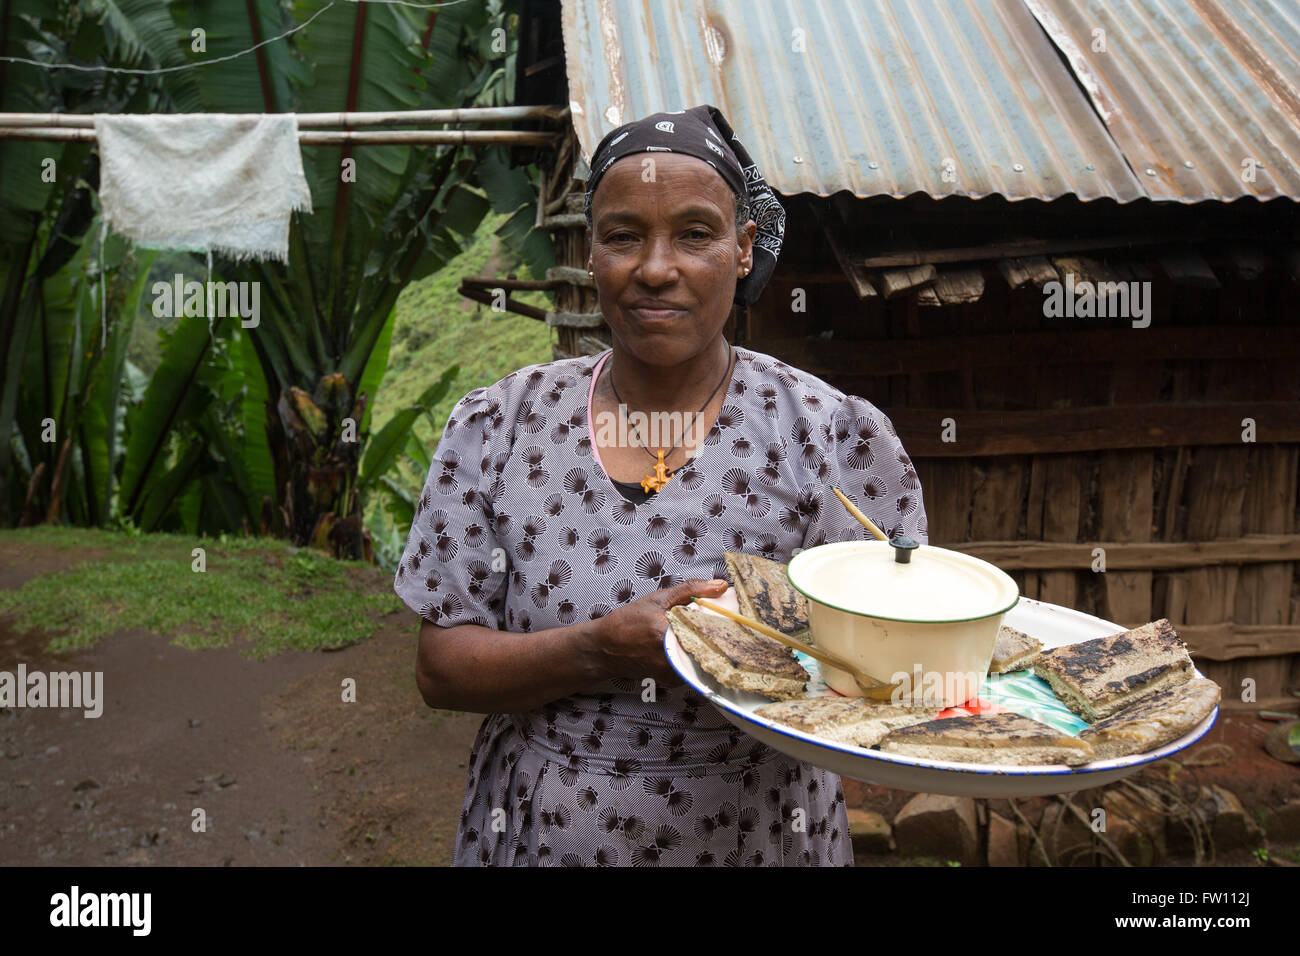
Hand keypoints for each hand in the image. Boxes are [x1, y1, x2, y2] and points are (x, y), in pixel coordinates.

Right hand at [586, 578, 728, 687]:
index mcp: (665, 634)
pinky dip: (696, 655)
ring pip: (704, 658)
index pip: (709, 629)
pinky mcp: (672, 681)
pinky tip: (693, 644)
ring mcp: (671, 673)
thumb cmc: (628, 622)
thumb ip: (690, 590)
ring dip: (709, 646)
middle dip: (719, 634)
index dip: (724, 621)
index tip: (734, 614)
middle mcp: (670, 658)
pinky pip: (694, 667)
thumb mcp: (657, 599)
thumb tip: (721, 585)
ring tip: (709, 632)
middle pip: (710, 646)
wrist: (605, 649)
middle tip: (727, 623)